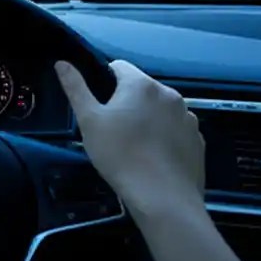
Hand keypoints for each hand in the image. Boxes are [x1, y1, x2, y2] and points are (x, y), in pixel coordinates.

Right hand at [55, 60, 204, 221]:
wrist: (162, 198)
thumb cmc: (120, 156)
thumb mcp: (89, 122)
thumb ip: (76, 88)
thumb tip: (62, 63)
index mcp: (142, 84)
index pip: (119, 67)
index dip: (105, 82)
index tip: (100, 108)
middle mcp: (170, 94)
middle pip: (142, 89)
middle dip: (128, 103)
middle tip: (114, 131)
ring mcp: (188, 117)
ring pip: (161, 109)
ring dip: (149, 118)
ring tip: (136, 147)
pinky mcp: (198, 139)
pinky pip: (176, 129)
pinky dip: (166, 136)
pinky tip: (156, 158)